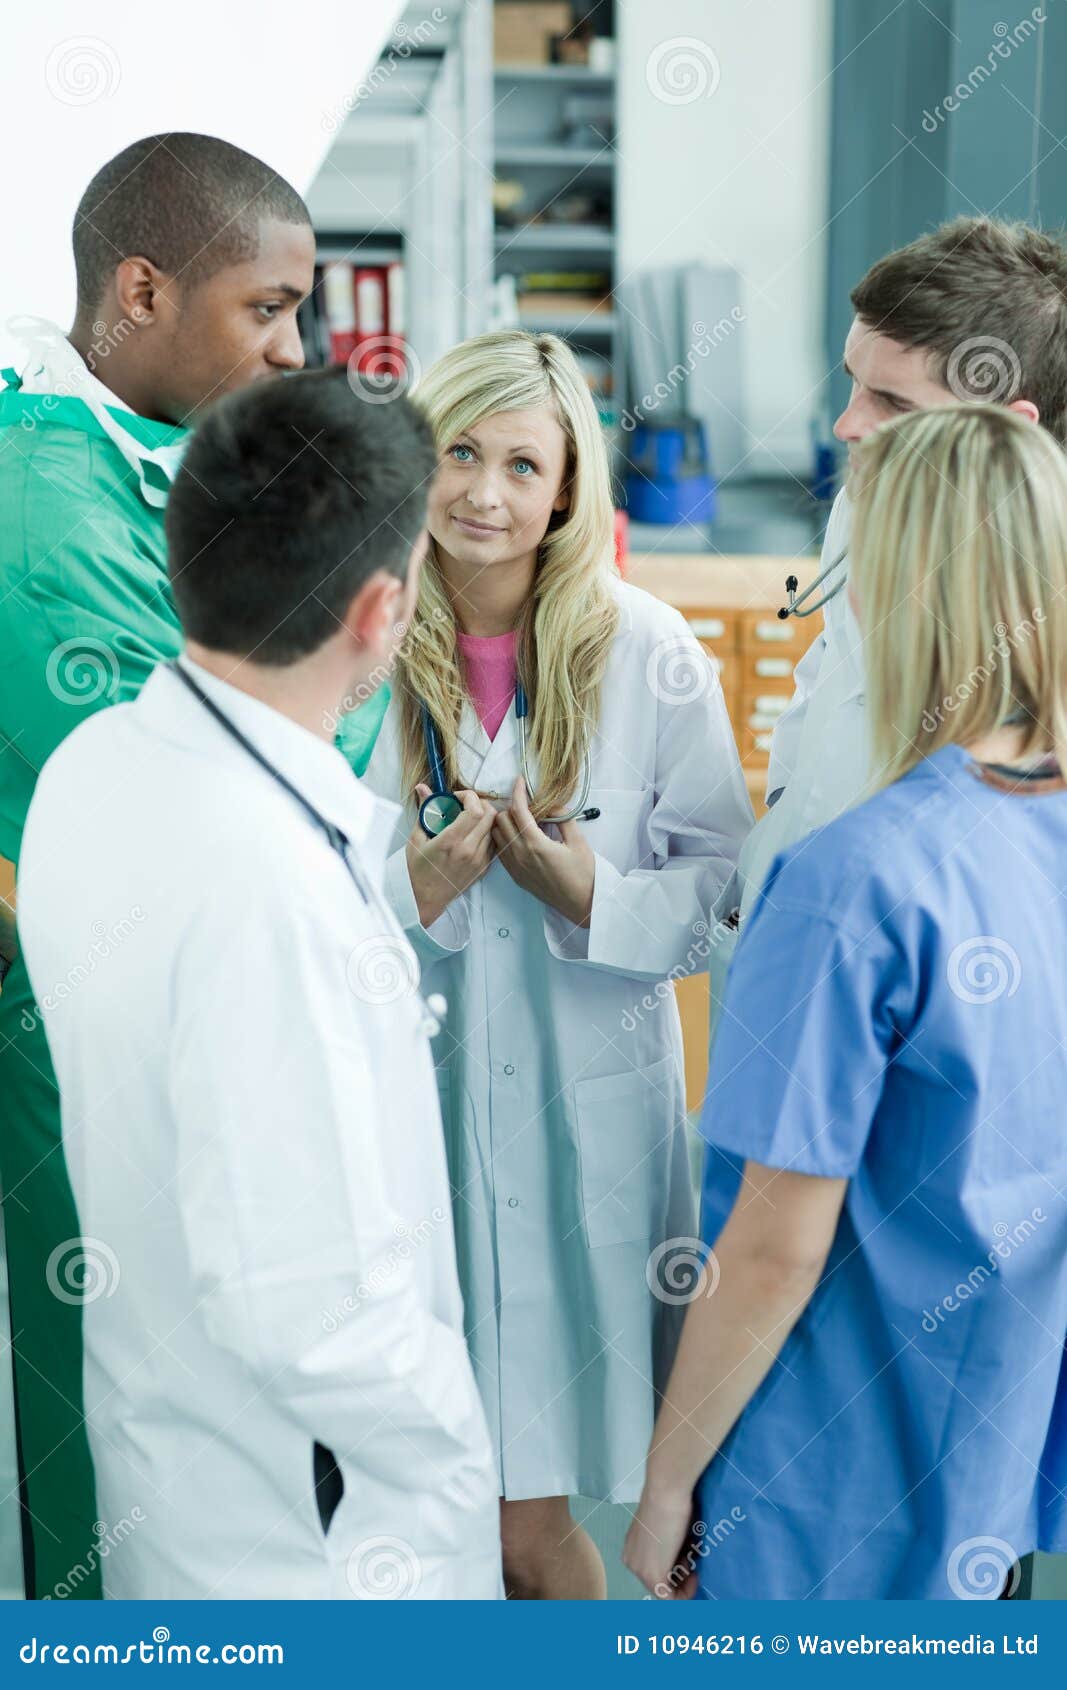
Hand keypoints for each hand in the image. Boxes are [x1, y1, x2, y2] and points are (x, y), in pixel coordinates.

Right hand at [406, 786, 495, 927]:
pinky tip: (473, 833)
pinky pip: (493, 843)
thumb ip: (424, 810)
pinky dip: (487, 833)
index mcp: (451, 842)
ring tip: (469, 817)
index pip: (474, 810)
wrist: (424, 899)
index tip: (457, 797)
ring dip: (485, 817)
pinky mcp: (484, 868)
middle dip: (479, 803)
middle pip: (490, 815)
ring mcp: (479, 861)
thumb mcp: (416, 838)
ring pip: (494, 828)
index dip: (469, 796)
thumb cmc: (416, 870)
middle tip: (466, 803)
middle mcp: (469, 851)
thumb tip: (422, 788)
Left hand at [491, 777, 594, 927]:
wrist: (582, 905)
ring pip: (497, 835)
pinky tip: (519, 836)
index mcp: (535, 844)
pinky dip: (505, 838)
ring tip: (520, 818)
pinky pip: (500, 851)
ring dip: (504, 823)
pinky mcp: (515, 876)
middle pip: (502, 820)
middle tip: (525, 802)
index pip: (518, 811)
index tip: (519, 781)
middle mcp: (520, 855)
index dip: (518, 792)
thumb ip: (563, 818)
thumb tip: (552, 803)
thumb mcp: (578, 842)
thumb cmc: (584, 874)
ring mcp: (515, 867)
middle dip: (510, 807)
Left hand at [622, 1484, 699, 1598]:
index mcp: (632, 1548)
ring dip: (683, 1581)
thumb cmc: (669, 1500)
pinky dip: (685, 1593)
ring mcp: (640, 1570)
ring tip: (691, 1558)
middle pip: (659, 1582)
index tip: (689, 1556)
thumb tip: (681, 1556)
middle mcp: (631, 1562)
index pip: (655, 1569)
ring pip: (665, 1591)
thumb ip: (667, 1544)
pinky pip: (669, 1599)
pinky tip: (694, 1575)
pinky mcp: (653, 1576)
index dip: (675, 1568)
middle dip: (679, 1574)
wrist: (666, 1491)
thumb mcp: (666, 1526)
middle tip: (691, 1557)